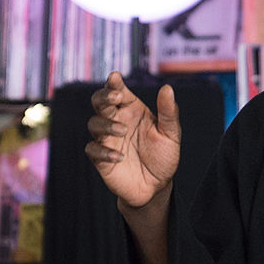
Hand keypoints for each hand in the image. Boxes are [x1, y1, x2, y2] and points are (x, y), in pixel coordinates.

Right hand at [85, 72, 180, 209]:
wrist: (157, 187)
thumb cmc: (162, 156)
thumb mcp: (171, 134)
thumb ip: (168, 112)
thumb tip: (167, 88)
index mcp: (131, 110)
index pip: (118, 91)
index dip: (114, 83)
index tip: (115, 77)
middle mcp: (116, 121)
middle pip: (99, 102)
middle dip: (104, 97)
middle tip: (115, 97)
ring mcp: (107, 140)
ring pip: (94, 123)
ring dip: (106, 124)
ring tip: (123, 131)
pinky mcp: (101, 159)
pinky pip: (93, 150)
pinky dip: (103, 151)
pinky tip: (118, 156)